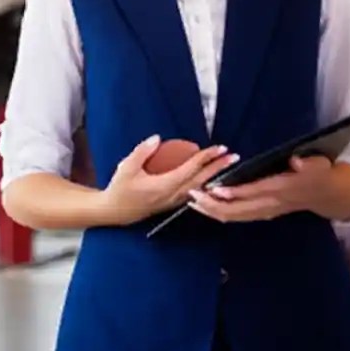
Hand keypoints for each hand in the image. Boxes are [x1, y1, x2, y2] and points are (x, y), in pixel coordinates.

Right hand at [101, 135, 239, 225]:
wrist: (115, 212)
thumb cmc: (120, 189)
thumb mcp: (126, 167)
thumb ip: (142, 151)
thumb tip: (157, 138)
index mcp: (164, 185)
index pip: (191, 169)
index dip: (206, 157)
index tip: (219, 148)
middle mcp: (173, 195)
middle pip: (201, 179)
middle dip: (218, 167)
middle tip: (233, 156)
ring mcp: (174, 201)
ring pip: (199, 188)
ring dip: (214, 176)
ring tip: (227, 167)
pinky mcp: (173, 204)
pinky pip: (194, 193)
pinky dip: (205, 185)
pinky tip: (212, 180)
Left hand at [187, 155, 332, 222]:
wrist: (326, 194)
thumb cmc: (318, 173)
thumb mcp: (318, 164)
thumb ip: (306, 163)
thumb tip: (296, 161)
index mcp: (282, 188)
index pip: (255, 192)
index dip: (235, 192)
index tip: (216, 189)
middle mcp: (271, 203)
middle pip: (239, 210)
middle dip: (214, 206)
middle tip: (193, 196)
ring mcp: (266, 211)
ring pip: (235, 216)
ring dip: (213, 211)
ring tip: (193, 202)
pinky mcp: (262, 213)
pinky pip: (238, 217)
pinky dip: (220, 213)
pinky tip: (205, 207)